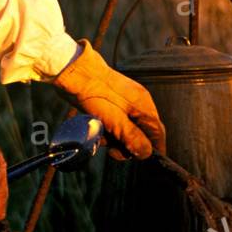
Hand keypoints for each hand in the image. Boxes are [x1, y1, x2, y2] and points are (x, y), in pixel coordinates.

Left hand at [52, 39, 165, 160]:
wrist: (73, 72)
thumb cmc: (93, 94)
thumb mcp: (114, 120)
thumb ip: (132, 137)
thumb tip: (146, 153)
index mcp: (144, 106)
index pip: (157, 133)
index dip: (152, 149)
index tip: (141, 160)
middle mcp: (138, 103)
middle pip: (141, 133)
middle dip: (127, 145)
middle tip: (111, 150)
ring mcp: (126, 101)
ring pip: (127, 128)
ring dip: (114, 138)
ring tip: (99, 137)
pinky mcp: (113, 101)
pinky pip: (117, 121)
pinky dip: (108, 129)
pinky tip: (96, 129)